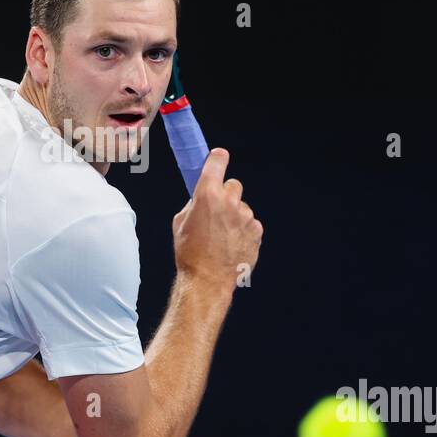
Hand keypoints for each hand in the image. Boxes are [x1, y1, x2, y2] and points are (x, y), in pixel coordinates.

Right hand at [171, 149, 262, 292]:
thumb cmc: (189, 253)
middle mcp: (229, 202)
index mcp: (207, 194)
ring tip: (222, 236)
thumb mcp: (180, 222)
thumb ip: (194, 204)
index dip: (218, 159)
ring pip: (242, 207)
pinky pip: (250, 224)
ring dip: (234, 216)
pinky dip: (243, 230)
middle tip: (217, 211)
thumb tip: (201, 199)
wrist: (207, 280)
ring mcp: (246, 217)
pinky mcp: (256, 231)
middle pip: (233, 185)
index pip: (217, 162)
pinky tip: (231, 244)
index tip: (219, 157)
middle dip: (225, 194)